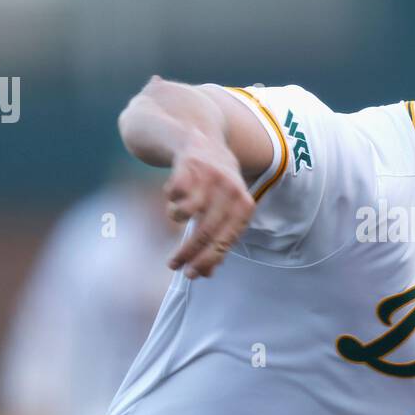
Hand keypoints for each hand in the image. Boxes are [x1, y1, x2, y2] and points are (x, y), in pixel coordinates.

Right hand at [163, 130, 255, 278]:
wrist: (202, 139)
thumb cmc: (216, 184)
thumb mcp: (226, 209)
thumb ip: (220, 239)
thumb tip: (208, 273)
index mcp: (244, 205)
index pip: (225, 241)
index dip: (207, 260)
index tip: (192, 275)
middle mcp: (230, 190)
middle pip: (204, 233)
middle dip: (186, 254)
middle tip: (174, 265)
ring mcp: (209, 177)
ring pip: (184, 214)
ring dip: (176, 218)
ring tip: (177, 213)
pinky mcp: (188, 166)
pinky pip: (172, 196)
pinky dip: (170, 199)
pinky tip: (175, 192)